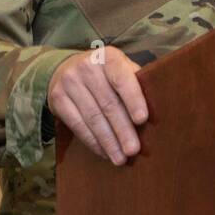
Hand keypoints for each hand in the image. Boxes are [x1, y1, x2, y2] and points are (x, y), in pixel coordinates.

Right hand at [46, 46, 148, 164]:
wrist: (65, 68)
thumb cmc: (105, 73)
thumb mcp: (121, 68)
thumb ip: (135, 82)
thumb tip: (156, 109)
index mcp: (108, 57)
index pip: (122, 79)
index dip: (133, 99)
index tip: (142, 119)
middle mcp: (87, 67)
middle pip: (108, 103)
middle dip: (122, 129)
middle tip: (133, 150)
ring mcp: (69, 82)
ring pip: (92, 117)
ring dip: (108, 141)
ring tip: (120, 158)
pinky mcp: (57, 99)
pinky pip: (78, 125)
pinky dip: (93, 141)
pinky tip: (104, 152)